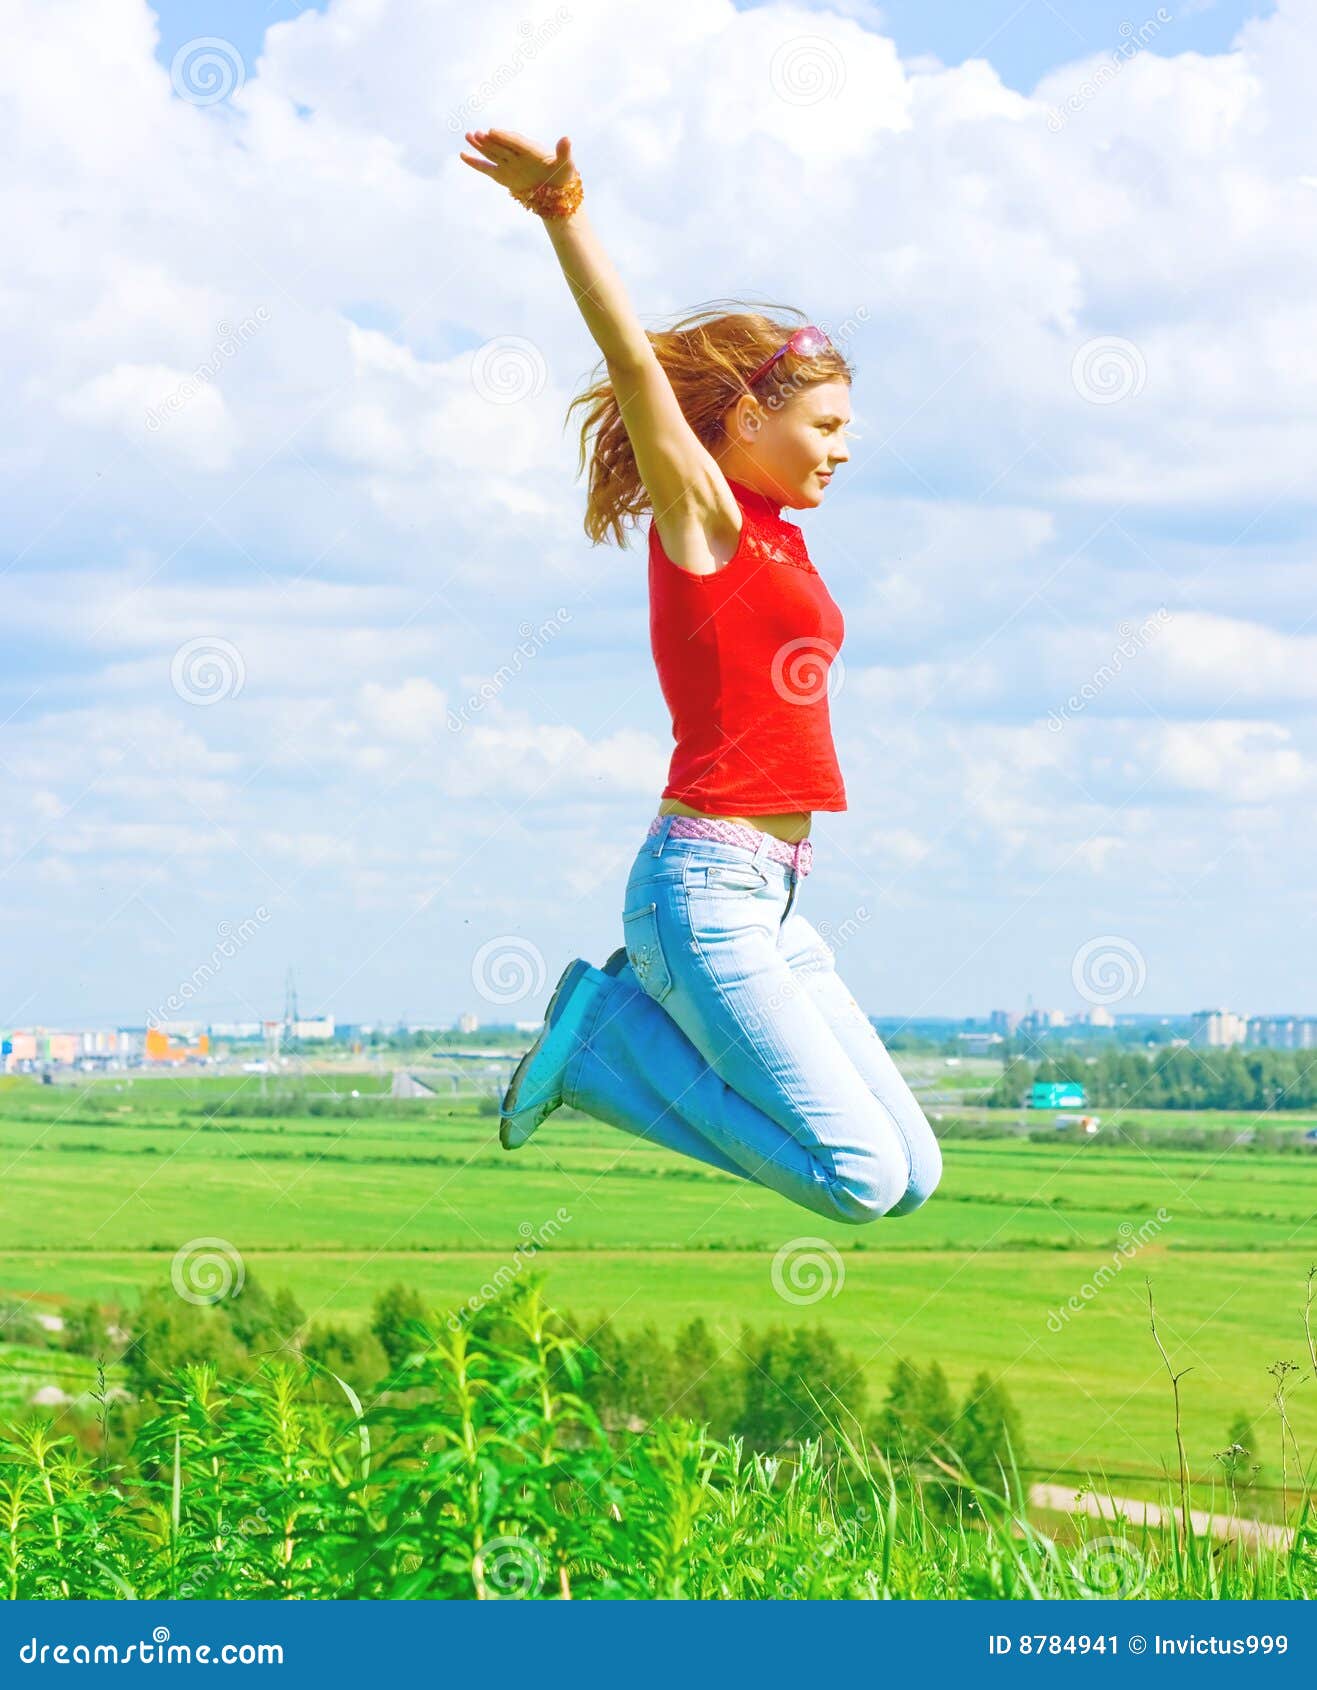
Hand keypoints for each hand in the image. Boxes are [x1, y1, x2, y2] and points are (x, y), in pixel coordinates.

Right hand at [459, 128, 578, 201]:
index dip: (504, 137)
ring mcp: (509, 164)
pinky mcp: (502, 175)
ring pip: (492, 153)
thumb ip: (564, 152)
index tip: (493, 132)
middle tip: (476, 133)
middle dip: (489, 140)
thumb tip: (566, 139)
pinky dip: (475, 163)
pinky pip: (486, 168)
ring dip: (480, 146)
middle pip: (501, 145)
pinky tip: (463, 155)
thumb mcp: (566, 165)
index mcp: (531, 150)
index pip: (516, 142)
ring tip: (468, 136)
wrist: (556, 190)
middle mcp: (517, 156)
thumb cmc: (562, 175)